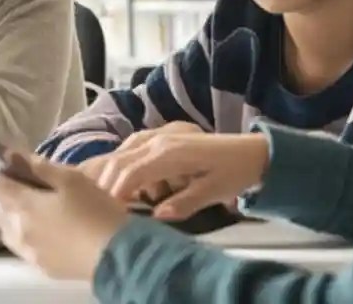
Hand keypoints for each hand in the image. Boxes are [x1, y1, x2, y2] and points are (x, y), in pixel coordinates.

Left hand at [0, 152, 129, 280]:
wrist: (117, 254)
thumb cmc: (95, 210)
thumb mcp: (71, 179)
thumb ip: (40, 166)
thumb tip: (12, 154)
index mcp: (23, 206)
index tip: (11, 168)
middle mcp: (18, 231)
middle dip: (5, 197)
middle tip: (26, 189)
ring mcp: (28, 252)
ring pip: (7, 232)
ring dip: (13, 219)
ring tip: (36, 212)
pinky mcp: (41, 267)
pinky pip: (23, 248)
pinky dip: (26, 237)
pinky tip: (46, 233)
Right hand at [96, 132, 270, 220]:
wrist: (252, 151)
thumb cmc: (234, 172)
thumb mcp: (214, 191)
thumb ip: (185, 203)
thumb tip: (157, 216)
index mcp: (170, 153)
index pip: (132, 172)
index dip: (116, 192)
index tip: (107, 213)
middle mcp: (159, 140)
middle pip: (121, 160)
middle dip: (107, 184)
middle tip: (100, 210)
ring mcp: (159, 136)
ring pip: (123, 152)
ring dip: (114, 174)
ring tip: (109, 199)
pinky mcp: (162, 138)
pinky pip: (133, 148)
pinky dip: (124, 165)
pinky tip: (129, 183)